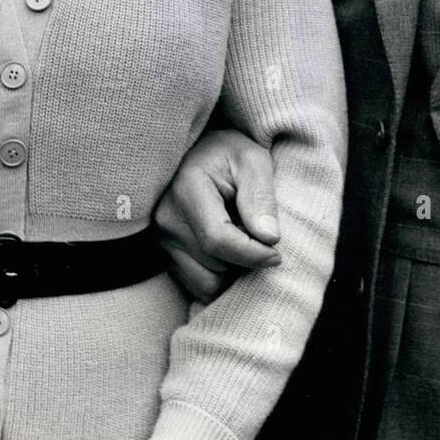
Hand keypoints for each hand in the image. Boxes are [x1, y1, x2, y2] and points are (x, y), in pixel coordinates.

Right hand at [154, 130, 280, 302]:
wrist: (200, 153)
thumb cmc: (230, 153)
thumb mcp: (253, 160)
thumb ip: (261, 196)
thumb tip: (268, 238)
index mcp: (187, 189)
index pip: (218, 239)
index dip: (253, 254)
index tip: (277, 252)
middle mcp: (167, 219)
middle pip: (215, 264)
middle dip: (246, 259)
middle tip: (258, 235)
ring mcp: (162, 240)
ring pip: (206, 283)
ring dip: (233, 272)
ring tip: (242, 242)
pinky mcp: (165, 255)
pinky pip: (197, 287)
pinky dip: (219, 278)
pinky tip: (229, 253)